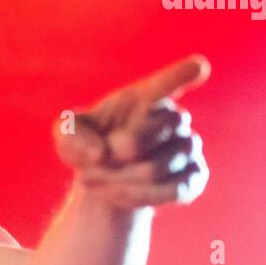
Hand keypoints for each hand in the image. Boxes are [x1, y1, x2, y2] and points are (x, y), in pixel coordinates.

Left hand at [52, 55, 210, 207]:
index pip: (167, 82)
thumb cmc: (88, 145)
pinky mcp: (195, 177)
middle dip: (106, 161)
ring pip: (154, 171)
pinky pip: (174, 191)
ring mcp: (189, 147)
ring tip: (93, 182)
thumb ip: (70, 133)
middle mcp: (174, 118)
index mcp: (146, 97)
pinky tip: (117, 194)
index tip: (198, 67)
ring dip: (117, 182)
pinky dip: (138, 197)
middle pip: (140, 141)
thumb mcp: (67, 134)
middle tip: (82, 170)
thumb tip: (102, 152)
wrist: (106, 178)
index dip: (181, 74)